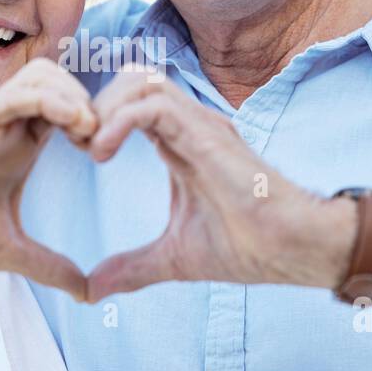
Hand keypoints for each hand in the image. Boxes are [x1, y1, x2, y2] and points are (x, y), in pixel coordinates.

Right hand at [0, 58, 96, 300]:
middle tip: (101, 138)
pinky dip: (50, 99)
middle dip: (89, 102)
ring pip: (41, 76)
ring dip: (73, 95)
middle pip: (59, 81)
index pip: (67, 106)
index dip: (94, 121)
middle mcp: (8, 124)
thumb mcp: (12, 250)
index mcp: (21, 143)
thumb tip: (87, 295)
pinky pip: (17, 94)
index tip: (104, 152)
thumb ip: (51, 267)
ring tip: (87, 130)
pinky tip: (72, 122)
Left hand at [83, 67, 349, 300]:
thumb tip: (92, 291)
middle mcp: (190, 125)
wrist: (293, 249)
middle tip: (78, 145)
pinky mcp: (207, 134)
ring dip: (105, 108)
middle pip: (132, 79)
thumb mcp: (174, 258)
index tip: (78, 152)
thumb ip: (133, 268)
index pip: (131, 102)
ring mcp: (201, 125)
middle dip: (96, 105)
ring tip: (91, 148)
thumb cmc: (250, 248)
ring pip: (142, 80)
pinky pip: (153, 104)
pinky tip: (103, 155)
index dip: (98, 118)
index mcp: (181, 143)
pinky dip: (119, 121)